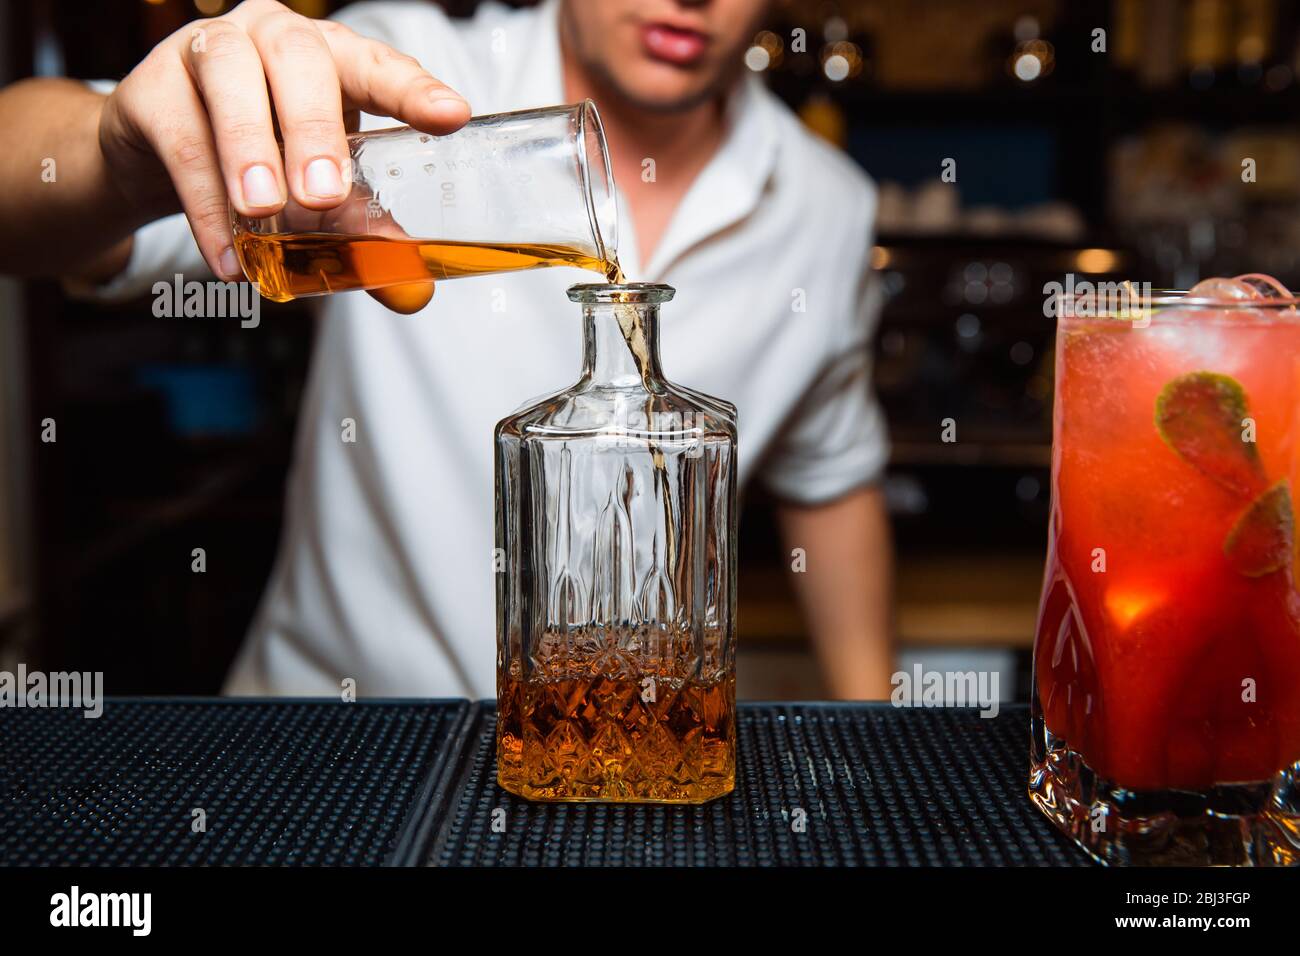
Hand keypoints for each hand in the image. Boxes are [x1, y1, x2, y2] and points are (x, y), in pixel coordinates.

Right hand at [97, 0, 468, 308]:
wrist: (160, 156)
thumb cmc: (264, 159)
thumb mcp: (321, 193)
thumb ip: (365, 235)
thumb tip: (413, 293)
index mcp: (333, 57)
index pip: (379, 65)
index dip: (413, 91)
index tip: (451, 117)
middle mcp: (273, 37)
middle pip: (301, 61)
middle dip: (315, 129)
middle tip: (323, 195)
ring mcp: (209, 51)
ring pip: (231, 82)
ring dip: (249, 150)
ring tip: (263, 210)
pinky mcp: (152, 89)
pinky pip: (181, 141)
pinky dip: (205, 204)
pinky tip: (227, 254)